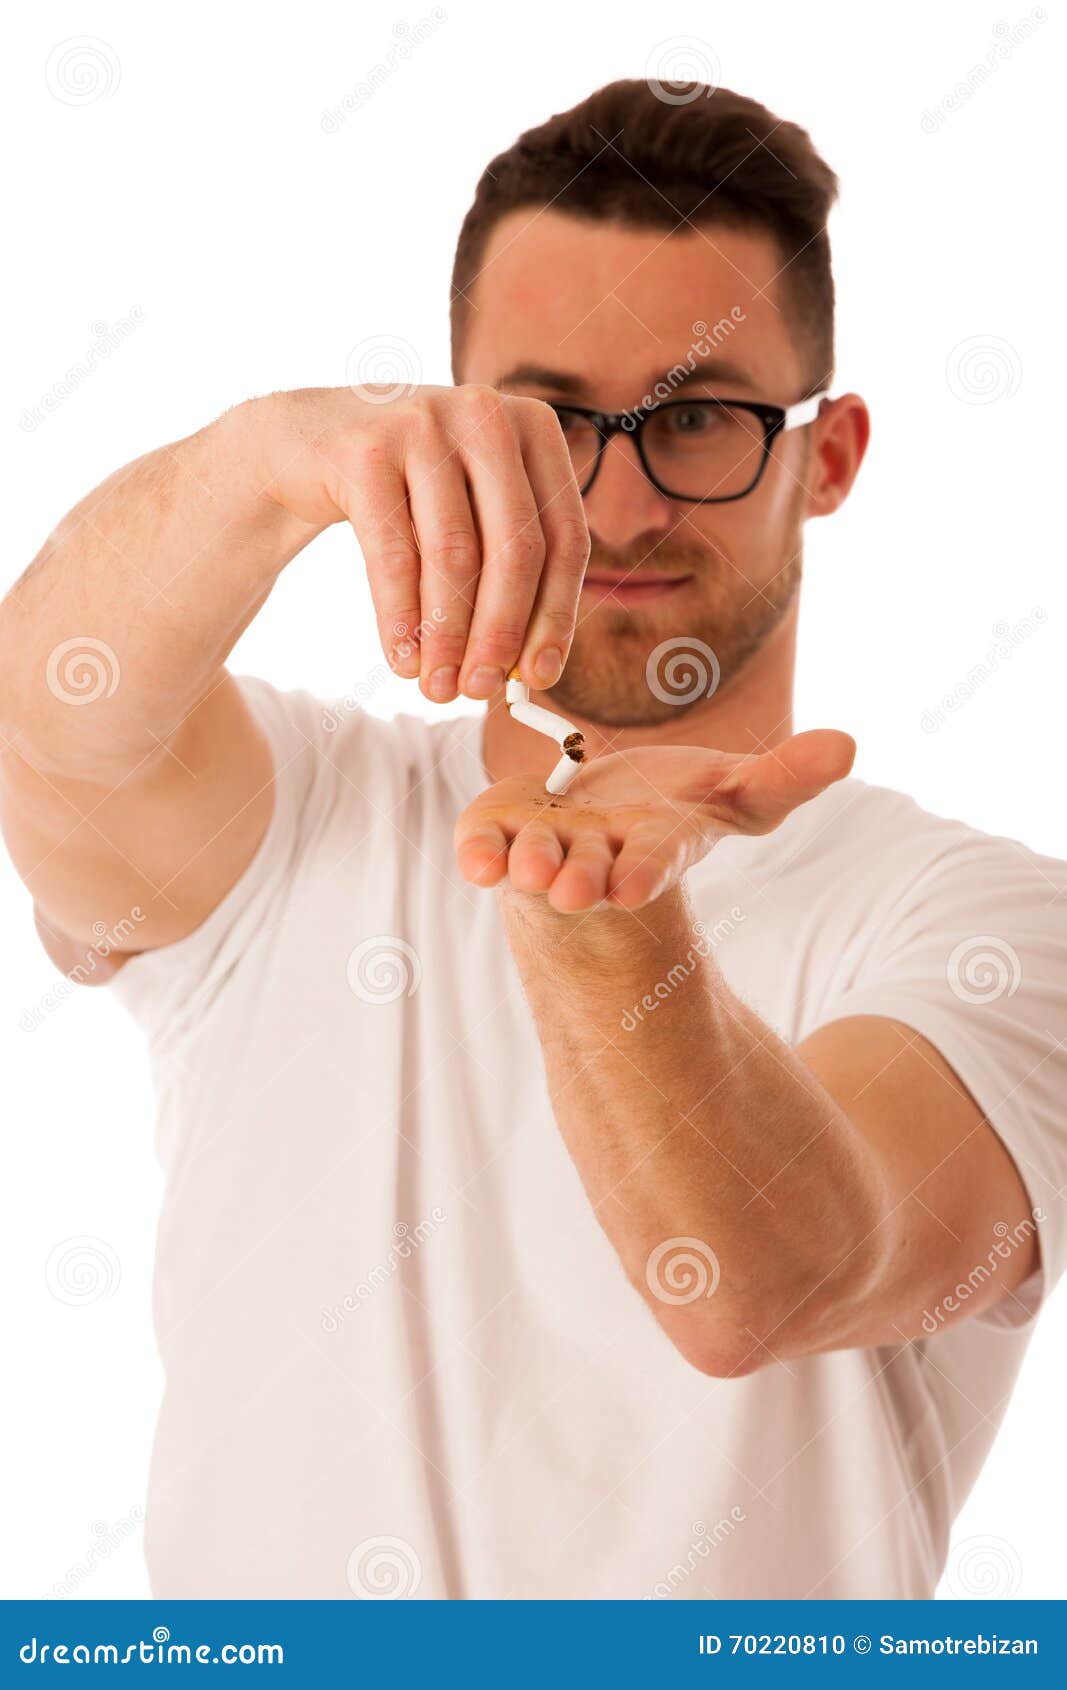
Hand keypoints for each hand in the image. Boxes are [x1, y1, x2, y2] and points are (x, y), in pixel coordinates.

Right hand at [251, 385, 588, 700]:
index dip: (556, 615)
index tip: (540, 677)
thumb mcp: (470, 512)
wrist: (303, 444)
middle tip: (482, 692)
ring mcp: (424, 423)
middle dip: (501, 634)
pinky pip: (393, 553)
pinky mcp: (366, 449)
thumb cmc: (408, 492)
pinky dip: (400, 616)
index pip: (563, 537)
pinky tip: (402, 659)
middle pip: (515, 548)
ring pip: (453, 555)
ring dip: (448, 636)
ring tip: (438, 686)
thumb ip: (506, 573)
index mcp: (535, 428)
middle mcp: (487, 414)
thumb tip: (533, 671)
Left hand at [455, 731, 855, 912]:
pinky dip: (479, 854)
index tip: (632, 888)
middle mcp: (597, 857)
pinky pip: (485, 844)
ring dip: (531, 863)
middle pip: (590, 869)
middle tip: (569, 890)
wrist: (591, 815)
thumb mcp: (732, 789)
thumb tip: (848, 747)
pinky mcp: (500, 830)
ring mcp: (546, 846)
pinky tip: (476, 864)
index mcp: (654, 846)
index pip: (654, 860)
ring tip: (529, 868)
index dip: (646, 870)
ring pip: (535, 857)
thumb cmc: (669, 806)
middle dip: (580, 878)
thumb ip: (783, 777)